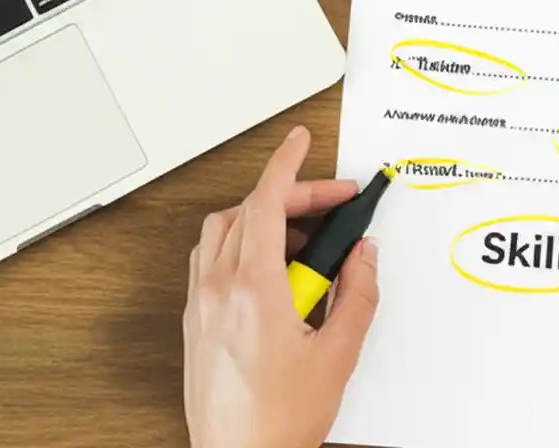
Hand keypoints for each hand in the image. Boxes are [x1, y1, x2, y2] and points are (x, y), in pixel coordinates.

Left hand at [184, 127, 379, 447]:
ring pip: (223, 232)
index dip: (286, 163)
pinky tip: (273, 272)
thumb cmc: (279, 419)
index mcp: (253, 289)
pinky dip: (241, 246)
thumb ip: (357, 294)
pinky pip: (212, 261)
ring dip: (262, 219)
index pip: (267, 201)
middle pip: (248, 211)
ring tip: (305, 241)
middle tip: (332, 203)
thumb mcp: (339, 354)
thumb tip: (363, 257)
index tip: (299, 140)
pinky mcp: (195, 323)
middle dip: (291, 195)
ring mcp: (201, 305)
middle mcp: (218, 289)